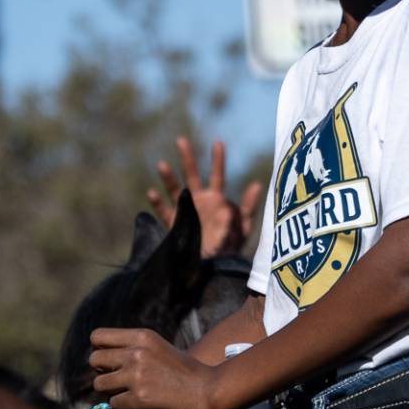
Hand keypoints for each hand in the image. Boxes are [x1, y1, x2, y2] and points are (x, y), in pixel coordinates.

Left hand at [90, 327, 220, 408]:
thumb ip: (133, 348)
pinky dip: (123, 407)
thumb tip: (100, 356)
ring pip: (99, 384)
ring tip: (130, 393)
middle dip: (103, 371)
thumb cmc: (186, 371)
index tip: (112, 360)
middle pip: (94, 360)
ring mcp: (137, 376)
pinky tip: (141, 404)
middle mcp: (136, 353)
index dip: (100, 350)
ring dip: (111, 391)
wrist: (210, 391)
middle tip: (119, 379)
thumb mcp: (159, 348)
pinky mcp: (138, 399)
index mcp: (142, 336)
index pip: (97, 336)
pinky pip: (113, 404)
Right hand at [147, 137, 265, 258]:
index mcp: (216, 199)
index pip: (217, 175)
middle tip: (182, 140)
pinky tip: (151, 193)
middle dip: (187, 158)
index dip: (217, 160)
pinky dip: (157, 202)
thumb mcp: (244, 226)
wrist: (214, 268)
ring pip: (174, 190)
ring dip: (168, 177)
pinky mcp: (174, 226)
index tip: (218, 143)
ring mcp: (185, 212)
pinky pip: (163, 213)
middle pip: (191, 175)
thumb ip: (248, 205)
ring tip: (162, 164)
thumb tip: (257, 184)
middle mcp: (198, 202)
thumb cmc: (231, 247)